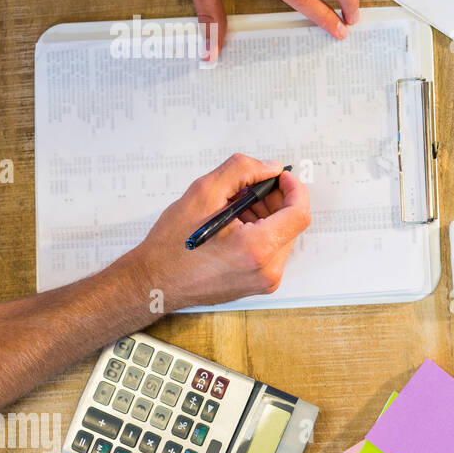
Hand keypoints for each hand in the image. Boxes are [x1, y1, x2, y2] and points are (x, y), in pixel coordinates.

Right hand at [124, 154, 311, 308]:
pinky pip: (273, 250)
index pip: (299, 213)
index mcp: (257, 249)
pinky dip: (261, 232)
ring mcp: (265, 281)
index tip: (280, 176)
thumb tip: (270, 168)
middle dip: (274, 199)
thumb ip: (242, 171)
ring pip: (282, 235)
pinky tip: (235, 225)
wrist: (154, 282)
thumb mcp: (203, 193)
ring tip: (235, 207)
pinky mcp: (260, 285)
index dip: (294, 188)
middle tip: (248, 188)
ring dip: (266, 215)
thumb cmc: (172, 245)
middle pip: (291, 223)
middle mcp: (267, 270)